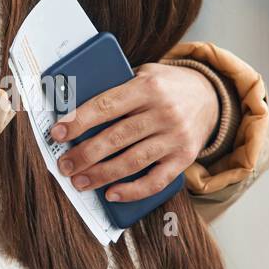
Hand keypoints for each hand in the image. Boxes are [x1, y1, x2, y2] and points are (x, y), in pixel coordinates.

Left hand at [48, 62, 218, 201]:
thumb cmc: (167, 86)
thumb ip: (118, 90)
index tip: (58, 133)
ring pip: (132, 161)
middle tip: (64, 165)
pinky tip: (111, 194)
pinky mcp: (185, 158)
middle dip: (85, 154)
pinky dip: (133, 191)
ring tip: (79, 181)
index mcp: (149, 86)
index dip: (79, 121)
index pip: (106, 106)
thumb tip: (76, 114)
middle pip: (116, 138)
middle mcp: (164, 112)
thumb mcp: (145, 74)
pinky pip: (156, 181)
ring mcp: (176, 137)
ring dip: (102, 175)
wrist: (211, 96)